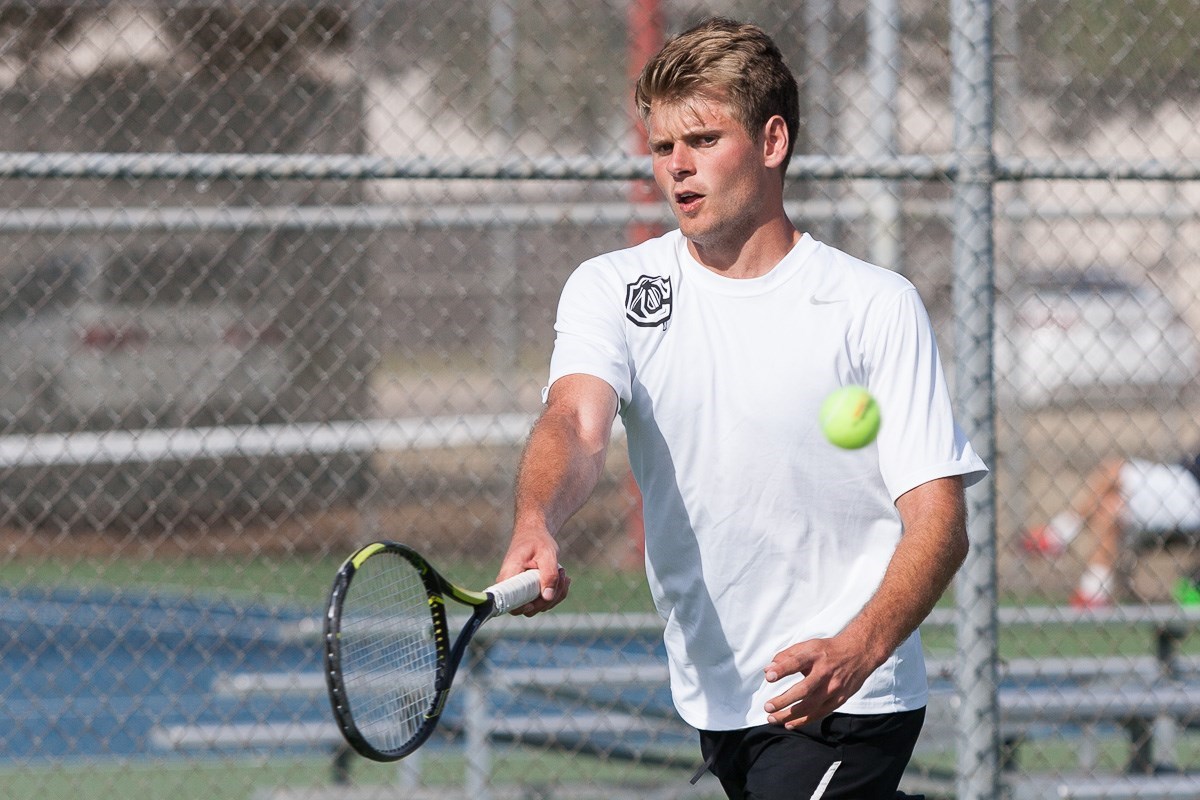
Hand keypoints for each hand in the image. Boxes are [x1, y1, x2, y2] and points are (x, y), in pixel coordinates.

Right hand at [496, 529, 569, 616]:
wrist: (534, 534)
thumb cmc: (537, 541)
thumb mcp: (547, 554)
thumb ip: (549, 575)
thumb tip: (548, 597)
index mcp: (509, 575)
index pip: (509, 602)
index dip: (525, 606)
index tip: (541, 597)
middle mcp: (511, 586)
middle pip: (527, 608)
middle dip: (549, 597)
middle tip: (561, 575)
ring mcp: (520, 591)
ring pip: (539, 606)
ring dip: (557, 593)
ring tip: (562, 572)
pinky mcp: (530, 593)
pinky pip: (544, 602)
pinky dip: (557, 593)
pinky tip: (563, 578)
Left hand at [762, 634, 878, 727]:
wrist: (859, 654)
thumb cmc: (827, 651)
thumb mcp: (807, 646)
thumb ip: (786, 656)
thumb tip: (768, 670)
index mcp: (815, 655)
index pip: (797, 662)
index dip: (783, 669)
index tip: (769, 677)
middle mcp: (825, 672)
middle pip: (804, 689)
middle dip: (784, 700)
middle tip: (768, 706)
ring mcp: (834, 688)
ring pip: (811, 706)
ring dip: (790, 715)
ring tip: (772, 718)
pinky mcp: (839, 699)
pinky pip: (820, 713)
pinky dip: (804, 721)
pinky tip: (789, 724)